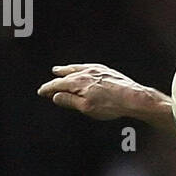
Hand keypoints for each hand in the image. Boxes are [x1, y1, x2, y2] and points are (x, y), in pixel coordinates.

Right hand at [36, 64, 156, 121]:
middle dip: (56, 79)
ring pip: (76, 68)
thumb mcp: (87, 107)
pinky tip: (83, 70)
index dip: (48, 89)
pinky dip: (81, 68)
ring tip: (59, 70)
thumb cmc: (112, 105)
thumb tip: (56, 97)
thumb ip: (70, 101)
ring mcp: (96, 70)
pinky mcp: (106, 71)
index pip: (57, 85)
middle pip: (65, 75)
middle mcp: (85, 73)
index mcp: (77, 82)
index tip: (41, 92)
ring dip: (66, 70)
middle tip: (49, 84)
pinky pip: (89, 67)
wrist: (133, 98)